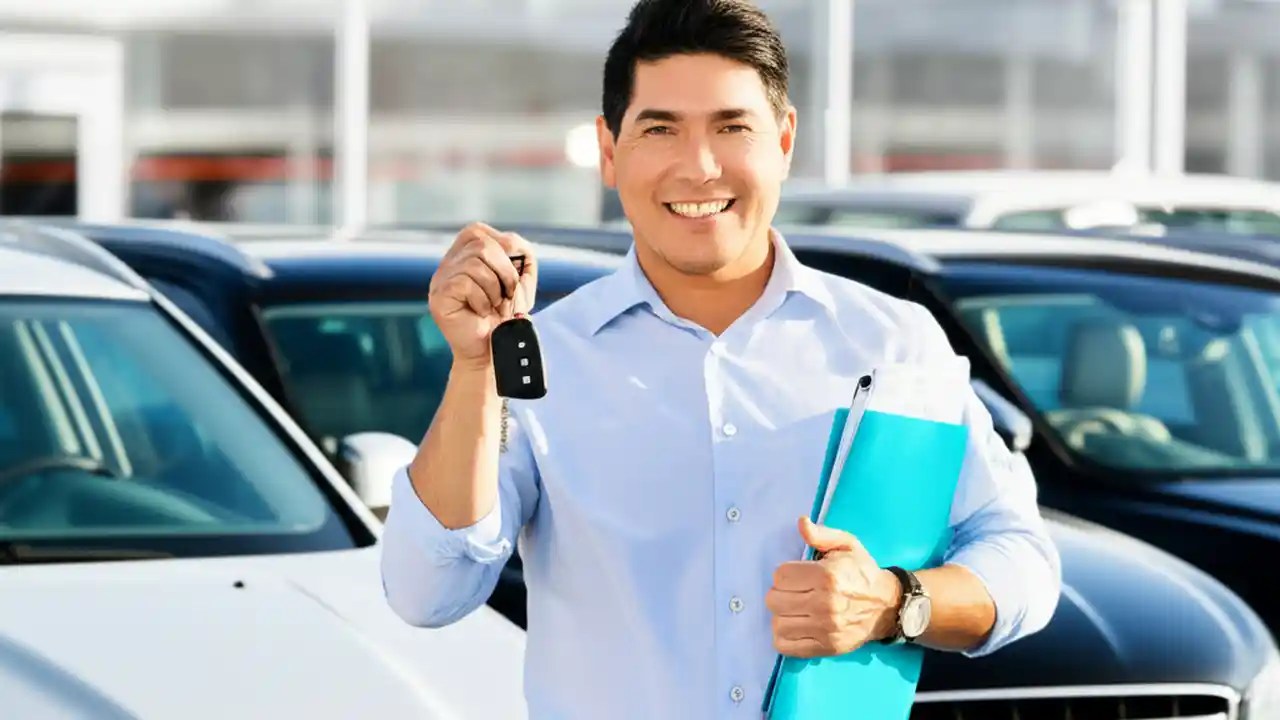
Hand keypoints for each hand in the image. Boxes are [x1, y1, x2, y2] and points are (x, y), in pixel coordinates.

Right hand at [428, 222, 537, 368]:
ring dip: (495, 289)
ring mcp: (440, 279)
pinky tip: (480, 312)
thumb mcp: (520, 283)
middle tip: (508, 295)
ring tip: (493, 306)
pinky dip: (482, 300)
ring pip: (476, 264)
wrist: (492, 352)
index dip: (502, 244)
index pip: (477, 231)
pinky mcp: (439, 297)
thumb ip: (523, 259)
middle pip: (481, 244)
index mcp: (464, 256)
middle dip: (505, 271)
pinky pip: (466, 283)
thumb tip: (516, 245)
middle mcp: (448, 264)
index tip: (513, 269)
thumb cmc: (503, 318)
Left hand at [765, 517, 901, 657]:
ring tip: (793, 609)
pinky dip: (783, 636)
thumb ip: (821, 535)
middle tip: (793, 592)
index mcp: (827, 576)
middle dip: (780, 592)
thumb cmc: (862, 572)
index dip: (784, 573)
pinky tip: (794, 625)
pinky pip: (786, 646)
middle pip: (774, 600)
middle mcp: (825, 604)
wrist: (887, 606)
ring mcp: (825, 629)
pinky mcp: (826, 647)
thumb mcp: (847, 545)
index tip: (796, 575)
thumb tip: (801, 523)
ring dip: (781, 615)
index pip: (780, 575)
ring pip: (778, 623)